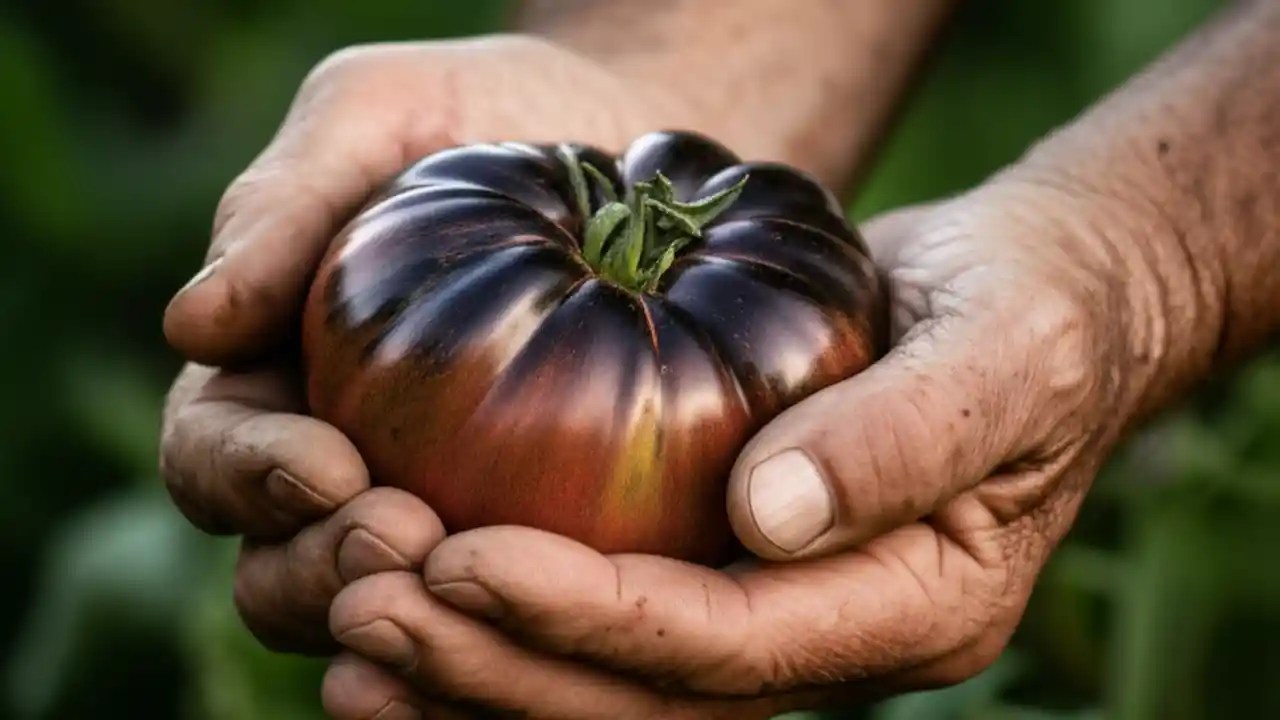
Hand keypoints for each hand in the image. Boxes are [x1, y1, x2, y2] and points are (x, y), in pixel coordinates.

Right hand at [159, 35, 704, 653]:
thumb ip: (281, 205)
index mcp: (267, 382)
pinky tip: (555, 605)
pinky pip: (502, 601)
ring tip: (474, 575)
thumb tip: (192, 326)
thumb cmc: (480, 118)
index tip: (334, 467)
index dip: (255, 479)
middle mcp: (333, 463)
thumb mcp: (375, 115)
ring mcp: (430, 504)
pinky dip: (509, 615)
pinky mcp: (531, 529)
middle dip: (326, 565)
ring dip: (409, 609)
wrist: (621, 145)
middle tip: (408, 537)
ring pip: (378, 609)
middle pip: (280, 566)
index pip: (215, 458)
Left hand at [323, 178, 1153, 716]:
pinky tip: (414, 592)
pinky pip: (614, 628)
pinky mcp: (736, 568)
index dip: (589, 619)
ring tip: (348, 625)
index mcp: (911, 609)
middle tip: (360, 613)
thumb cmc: (1032, 316)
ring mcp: (783, 613)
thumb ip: (904, 437)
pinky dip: (509, 623)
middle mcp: (835, 639)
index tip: (461, 562)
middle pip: (649, 698)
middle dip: (499, 668)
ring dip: (477, 668)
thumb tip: (766, 516)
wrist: (1039, 306)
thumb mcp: (1001, 355)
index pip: (727, 645)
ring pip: (614, 686)